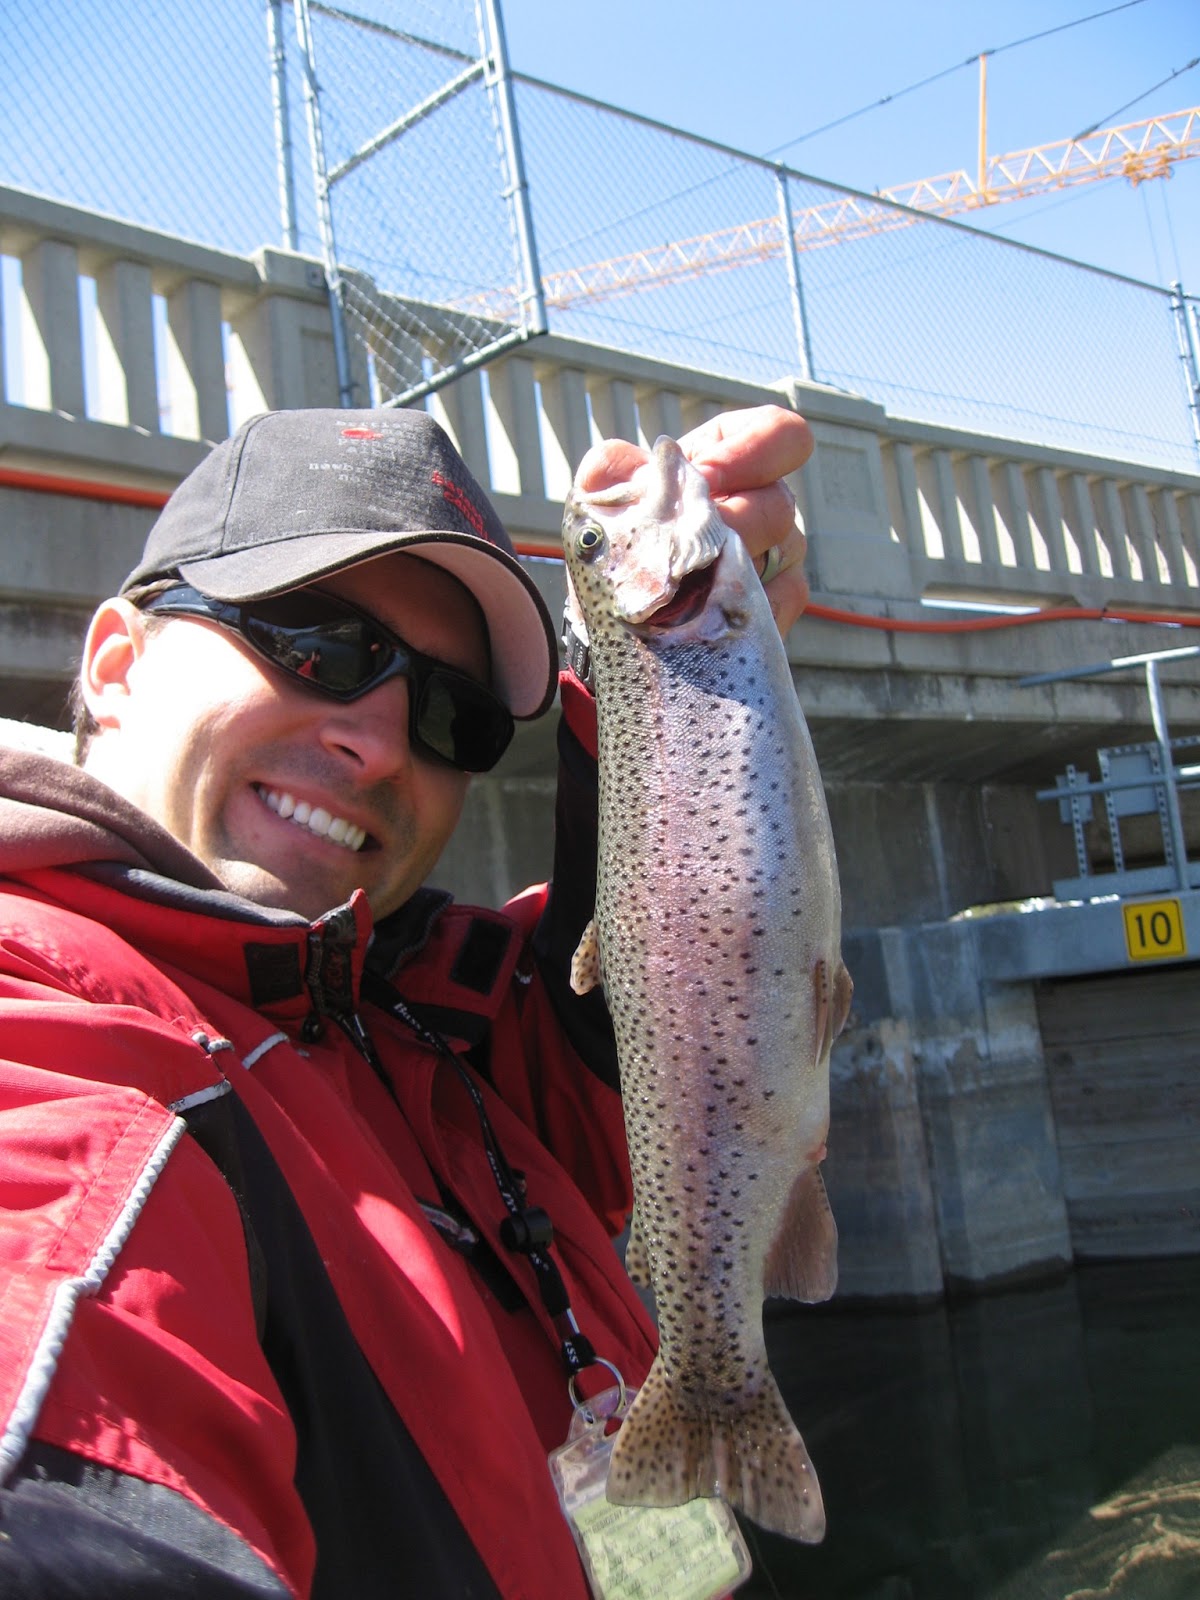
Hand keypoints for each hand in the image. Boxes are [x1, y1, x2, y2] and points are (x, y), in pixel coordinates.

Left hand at [577, 406, 812, 637]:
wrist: (624, 600)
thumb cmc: (624, 535)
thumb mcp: (607, 497)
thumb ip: (609, 470)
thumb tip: (620, 463)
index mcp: (731, 458)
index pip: (780, 434)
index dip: (751, 453)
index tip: (706, 478)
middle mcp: (765, 499)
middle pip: (777, 504)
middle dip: (728, 525)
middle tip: (683, 545)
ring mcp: (779, 549)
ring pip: (785, 550)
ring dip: (732, 568)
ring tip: (685, 583)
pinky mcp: (781, 596)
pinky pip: (784, 597)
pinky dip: (745, 607)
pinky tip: (706, 615)